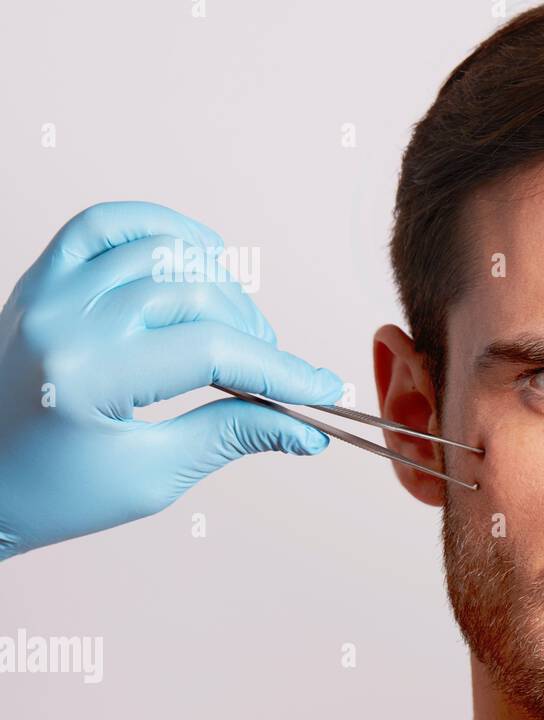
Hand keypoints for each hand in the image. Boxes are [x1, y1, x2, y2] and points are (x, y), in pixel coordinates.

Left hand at [0, 201, 342, 560]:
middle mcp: (64, 320)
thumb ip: (232, 435)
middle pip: (197, 294)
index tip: (323, 388)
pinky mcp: (40, 278)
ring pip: (164, 251)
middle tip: (271, 372)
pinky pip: (107, 223)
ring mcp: (48, 291)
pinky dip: (161, 231)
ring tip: (233, 328)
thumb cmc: (54, 494)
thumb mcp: (151, 477)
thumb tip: (308, 427)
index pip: (212, 350)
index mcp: (87, 377)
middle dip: (253, 333)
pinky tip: (194, 262)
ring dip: (219, 285)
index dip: (281, 368)